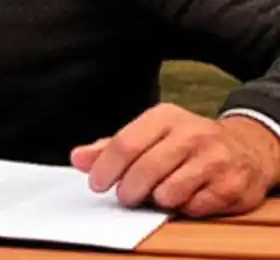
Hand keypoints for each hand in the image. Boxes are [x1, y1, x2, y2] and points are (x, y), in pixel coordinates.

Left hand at [70, 102, 279, 216]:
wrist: (246, 148)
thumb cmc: (185, 143)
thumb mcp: (149, 135)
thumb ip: (111, 147)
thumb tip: (77, 159)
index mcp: (165, 117)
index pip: (125, 144)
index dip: (105, 168)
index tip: (97, 184)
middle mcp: (192, 134)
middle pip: (145, 170)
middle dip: (128, 190)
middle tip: (125, 197)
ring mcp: (214, 159)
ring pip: (169, 192)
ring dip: (156, 200)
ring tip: (157, 193)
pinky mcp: (230, 185)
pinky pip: (193, 207)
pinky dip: (182, 208)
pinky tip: (184, 197)